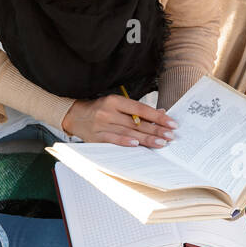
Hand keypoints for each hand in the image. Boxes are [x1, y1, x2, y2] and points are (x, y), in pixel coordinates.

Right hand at [63, 94, 177, 147]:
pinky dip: (125, 142)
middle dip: (156, 130)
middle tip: (170, 136)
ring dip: (146, 139)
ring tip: (161, 143)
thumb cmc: (100, 110)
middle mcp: (108, 112)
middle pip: (136, 122)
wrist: (74, 116)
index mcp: (115, 101)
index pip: (140, 109)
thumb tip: (161, 114)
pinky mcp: (96, 137)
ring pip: (128, 132)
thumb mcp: (117, 105)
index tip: (172, 123)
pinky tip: (137, 145)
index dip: (157, 116)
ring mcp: (101, 124)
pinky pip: (113, 140)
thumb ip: (137, 110)